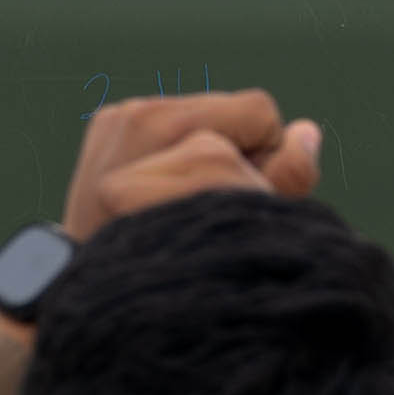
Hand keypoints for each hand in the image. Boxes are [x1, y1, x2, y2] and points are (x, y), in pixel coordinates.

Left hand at [57, 90, 323, 242]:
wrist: (87, 284)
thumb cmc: (177, 266)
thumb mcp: (241, 227)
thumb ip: (284, 178)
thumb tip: (306, 131)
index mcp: (171, 130)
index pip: (258, 112)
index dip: (266, 158)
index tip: (238, 199)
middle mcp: (138, 114)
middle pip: (227, 110)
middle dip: (234, 151)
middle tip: (209, 204)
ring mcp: (117, 115)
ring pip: (200, 115)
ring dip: (204, 150)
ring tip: (182, 200)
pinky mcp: (106, 121)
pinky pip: (168, 121)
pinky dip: (174, 150)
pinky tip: (160, 189)